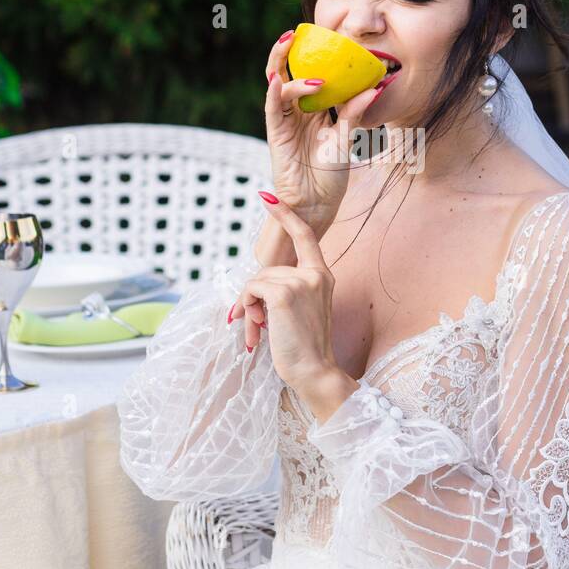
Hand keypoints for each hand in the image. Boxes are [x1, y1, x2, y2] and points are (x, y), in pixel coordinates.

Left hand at [230, 192, 347, 401]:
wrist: (315, 371)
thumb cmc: (304, 347)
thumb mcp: (300, 311)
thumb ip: (285, 291)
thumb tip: (254, 288)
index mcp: (322, 276)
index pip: (304, 236)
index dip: (285, 215)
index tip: (268, 197)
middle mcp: (315, 274)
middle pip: (267, 269)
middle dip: (254, 296)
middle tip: (255, 324)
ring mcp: (301, 282)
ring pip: (256, 280)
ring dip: (249, 307)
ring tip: (257, 332)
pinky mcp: (284, 294)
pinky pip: (252, 290)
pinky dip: (247, 308)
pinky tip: (256, 330)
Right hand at [262, 28, 383, 235]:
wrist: (316, 204)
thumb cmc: (331, 175)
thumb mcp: (347, 139)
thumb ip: (354, 114)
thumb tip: (374, 88)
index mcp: (314, 109)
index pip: (308, 74)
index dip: (311, 55)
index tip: (322, 34)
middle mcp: (296, 111)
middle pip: (286, 73)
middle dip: (286, 51)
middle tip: (294, 32)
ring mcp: (284, 120)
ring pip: (276, 84)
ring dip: (281, 65)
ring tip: (297, 53)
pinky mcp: (275, 133)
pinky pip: (272, 107)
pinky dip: (275, 92)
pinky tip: (278, 80)